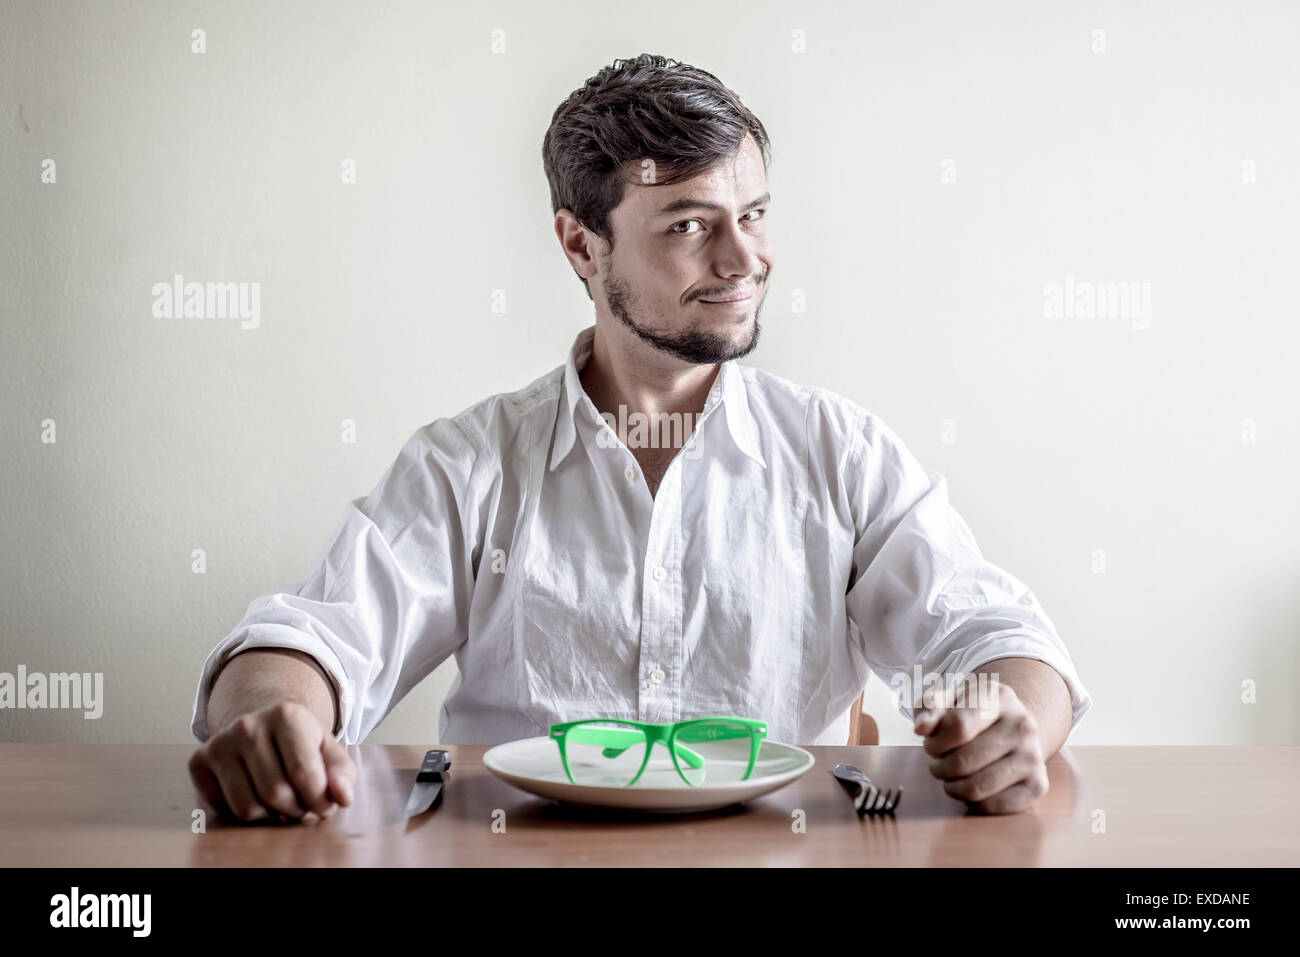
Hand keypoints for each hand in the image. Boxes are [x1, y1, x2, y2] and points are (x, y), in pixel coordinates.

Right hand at [188, 701, 356, 823]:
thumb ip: (343, 774)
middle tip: (301, 804)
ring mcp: (219, 742)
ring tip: (281, 801)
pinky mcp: (198, 761)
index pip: (304, 775)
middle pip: (275, 794)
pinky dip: (245, 814)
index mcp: (287, 715)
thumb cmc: (301, 744)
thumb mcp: (329, 751)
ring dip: (271, 816)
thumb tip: (343, 798)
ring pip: (247, 808)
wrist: (262, 724)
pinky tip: (256, 795)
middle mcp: (247, 725)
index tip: (325, 806)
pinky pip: (223, 810)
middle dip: (295, 810)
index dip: (319, 801)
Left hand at [913, 679, 1047, 814]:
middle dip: (939, 767)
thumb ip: (929, 708)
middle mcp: (1023, 725)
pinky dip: (974, 803)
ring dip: (952, 787)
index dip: (935, 743)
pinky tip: (971, 787)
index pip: (958, 727)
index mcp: (1000, 697)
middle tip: (939, 763)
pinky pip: (994, 806)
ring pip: (976, 788)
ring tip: (951, 776)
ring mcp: (1034, 756)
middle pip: (963, 762)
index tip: (931, 744)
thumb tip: (921, 728)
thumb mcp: (948, 700)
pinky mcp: (1038, 784)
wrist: (1012, 726)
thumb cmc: (971, 713)